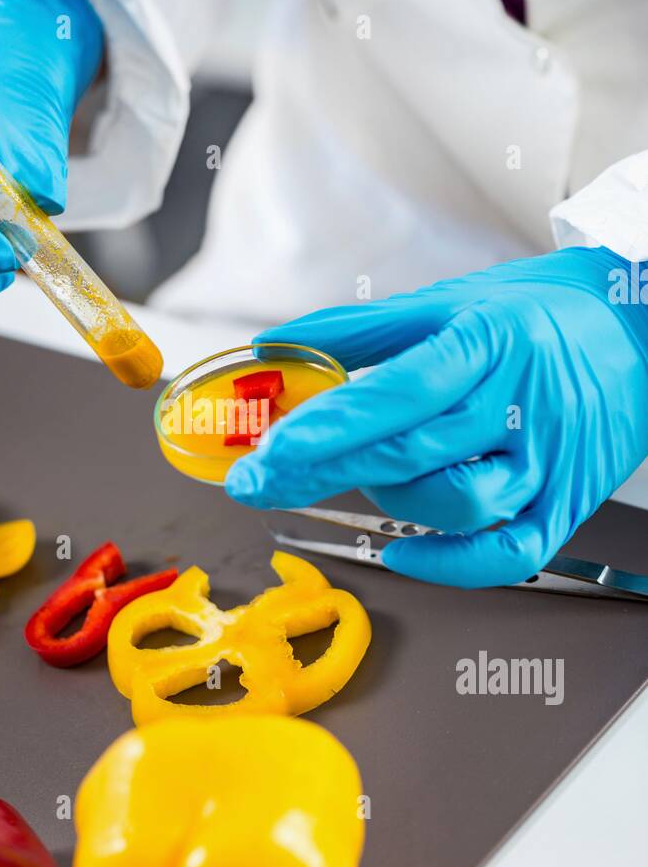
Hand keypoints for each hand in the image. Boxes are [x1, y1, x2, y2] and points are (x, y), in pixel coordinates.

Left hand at [226, 248, 647, 586]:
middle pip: (409, 454)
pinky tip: (402, 548)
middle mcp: (517, 404)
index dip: (328, 428)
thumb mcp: (449, 302)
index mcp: (486, 343)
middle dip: (321, 472)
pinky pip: (508, 554)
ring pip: (457, 504)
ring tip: (362, 476)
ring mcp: (546, 459)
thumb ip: (359, 329)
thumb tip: (275, 345)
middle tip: (258, 482)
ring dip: (391, 499)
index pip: (396, 394)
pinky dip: (449, 564)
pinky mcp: (565, 502)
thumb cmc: (535, 314)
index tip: (267, 451)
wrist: (637, 324)